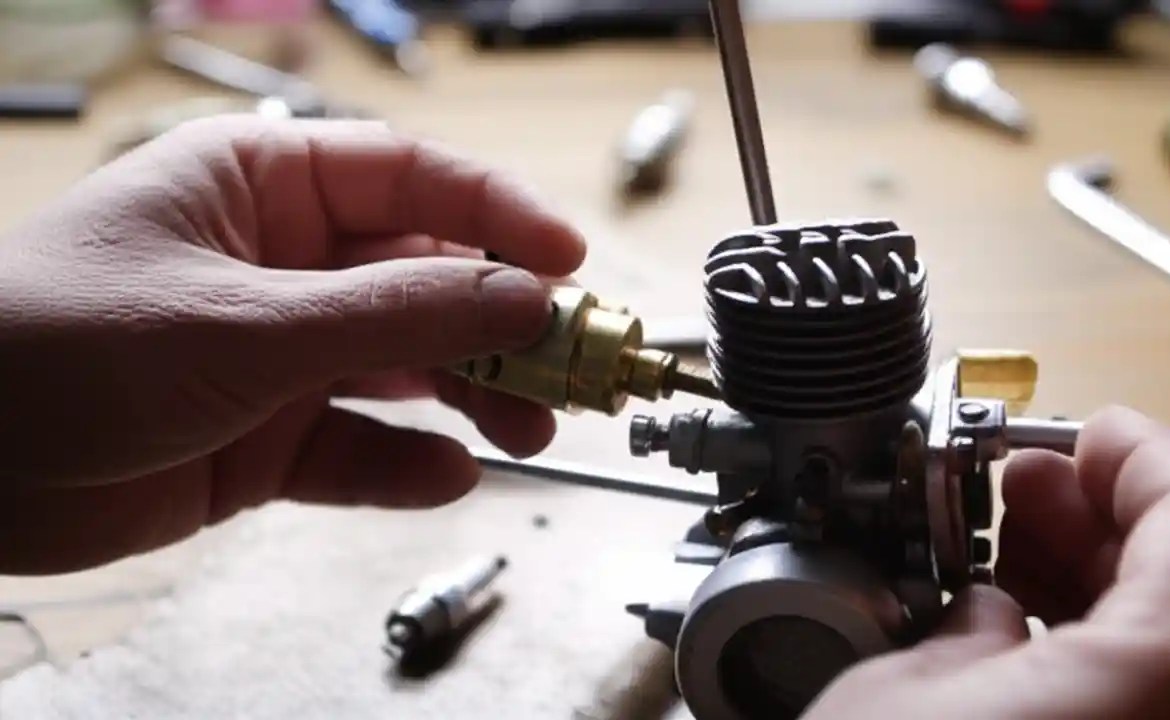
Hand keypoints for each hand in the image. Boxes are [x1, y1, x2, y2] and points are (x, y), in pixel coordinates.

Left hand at [0, 116, 584, 573]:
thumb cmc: (50, 350)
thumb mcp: (243, 323)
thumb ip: (392, 314)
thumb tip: (519, 296)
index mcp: (260, 189)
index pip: (409, 179)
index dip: (497, 214)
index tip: (567, 259)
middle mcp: (278, 266)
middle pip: (423, 280)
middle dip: (498, 323)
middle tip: (566, 364)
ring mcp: (275, 354)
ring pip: (402, 367)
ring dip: (470, 398)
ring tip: (527, 429)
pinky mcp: (265, 437)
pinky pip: (357, 448)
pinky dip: (404, 465)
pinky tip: (443, 476)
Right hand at [805, 406, 1169, 718]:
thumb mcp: (898, 689)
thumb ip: (973, 619)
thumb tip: (990, 619)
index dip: (1138, 452)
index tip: (1087, 432)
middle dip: (1112, 520)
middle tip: (1030, 492)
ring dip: (1112, 591)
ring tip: (1016, 566)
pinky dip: (1118, 663)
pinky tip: (1033, 647)